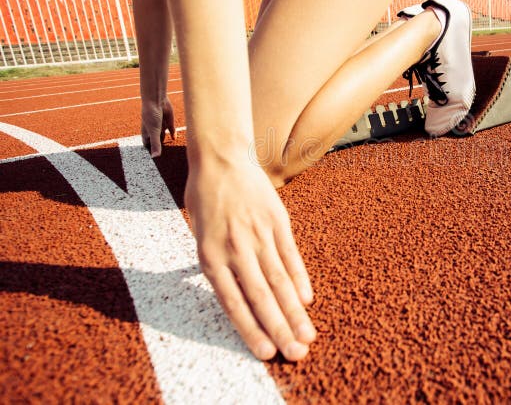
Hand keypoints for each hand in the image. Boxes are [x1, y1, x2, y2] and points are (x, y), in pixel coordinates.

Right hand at [141, 97, 175, 157]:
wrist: (157, 100)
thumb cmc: (151, 115)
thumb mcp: (154, 131)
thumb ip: (155, 144)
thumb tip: (155, 157)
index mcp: (147, 133)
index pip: (147, 146)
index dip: (150, 152)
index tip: (154, 162)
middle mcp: (153, 130)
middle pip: (156, 142)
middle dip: (160, 148)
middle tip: (165, 160)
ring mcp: (161, 126)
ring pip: (164, 137)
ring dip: (166, 142)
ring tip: (172, 152)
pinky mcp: (168, 122)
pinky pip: (172, 130)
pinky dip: (174, 135)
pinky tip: (175, 139)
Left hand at [186, 157, 315, 360]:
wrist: (221, 158)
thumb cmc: (205, 198)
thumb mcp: (200, 234)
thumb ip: (217, 264)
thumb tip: (237, 294)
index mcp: (211, 256)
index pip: (233, 302)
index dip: (251, 329)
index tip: (266, 353)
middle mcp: (235, 249)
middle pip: (261, 297)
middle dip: (279, 329)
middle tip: (296, 354)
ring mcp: (258, 235)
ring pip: (279, 280)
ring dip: (294, 312)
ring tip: (308, 335)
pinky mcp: (277, 221)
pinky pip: (290, 255)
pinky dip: (300, 278)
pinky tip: (307, 299)